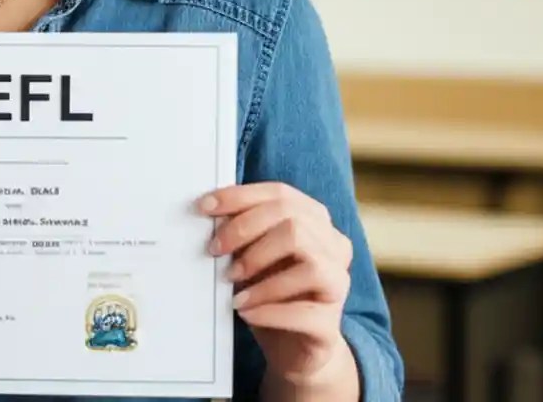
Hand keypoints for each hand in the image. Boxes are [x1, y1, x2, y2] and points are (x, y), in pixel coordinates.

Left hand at [199, 182, 352, 385]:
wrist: (290, 346)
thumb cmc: (269, 292)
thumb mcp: (251, 256)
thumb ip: (241, 234)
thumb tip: (210, 215)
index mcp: (315, 222)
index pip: (281, 195)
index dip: (240, 197)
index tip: (205, 207)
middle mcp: (334, 248)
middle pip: (295, 224)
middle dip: (246, 232)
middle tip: (215, 250)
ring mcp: (337, 285)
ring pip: (310, 264)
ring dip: (261, 272)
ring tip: (232, 285)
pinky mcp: (329, 324)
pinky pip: (304, 312)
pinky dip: (268, 310)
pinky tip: (246, 311)